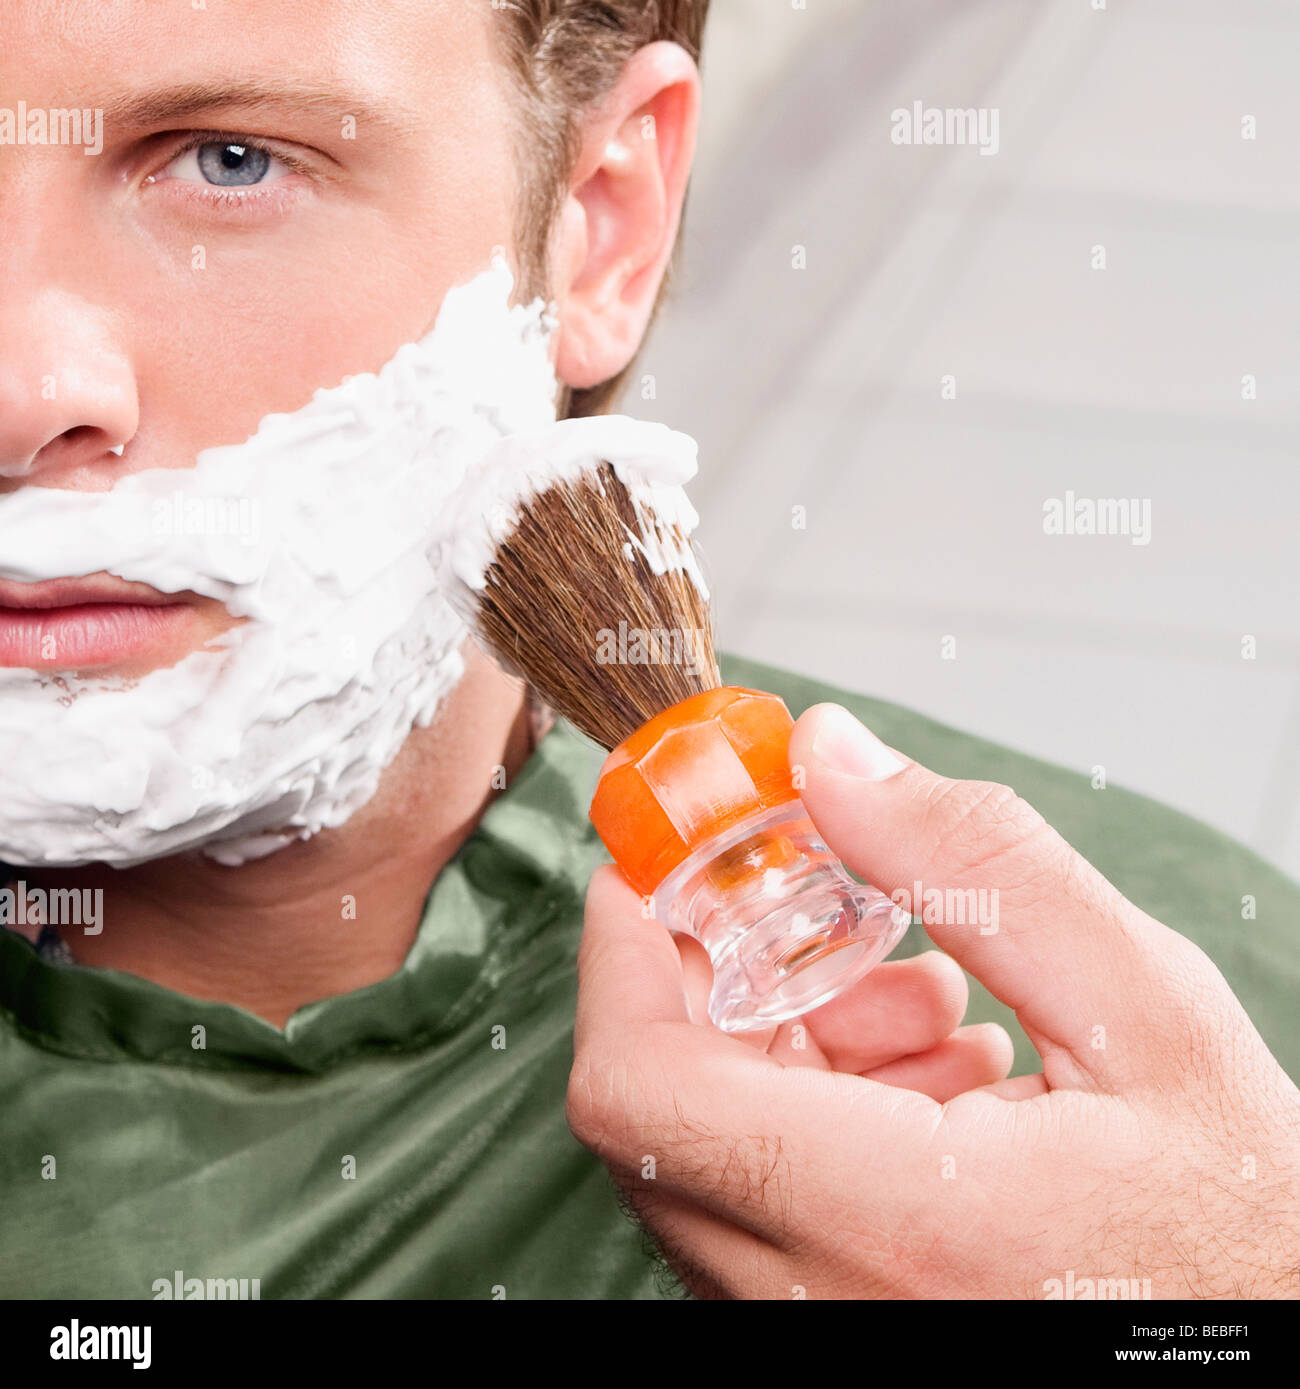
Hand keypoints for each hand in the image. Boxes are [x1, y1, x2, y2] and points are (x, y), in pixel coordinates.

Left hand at [567, 704, 1299, 1298]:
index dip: (622, 956)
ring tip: (930, 1009)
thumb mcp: (1144, 1007)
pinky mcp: (839, 1325)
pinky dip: (812, 1117)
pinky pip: (758, 1212)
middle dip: (721, 985)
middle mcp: (827, 1306)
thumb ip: (972, 863)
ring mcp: (824, 1330)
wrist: (1289, 1347)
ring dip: (781, 1048)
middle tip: (830, 925)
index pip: (642, 1092)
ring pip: (702, 1160)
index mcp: (899, 1223)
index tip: (658, 867)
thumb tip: (827, 754)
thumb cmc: (1246, 1222)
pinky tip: (940, 1083)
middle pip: (654, 1114)